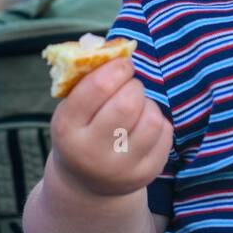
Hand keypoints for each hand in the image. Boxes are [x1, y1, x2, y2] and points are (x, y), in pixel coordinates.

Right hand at [49, 55, 174, 200]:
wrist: (85, 183)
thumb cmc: (81, 130)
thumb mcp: (72, 109)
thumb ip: (89, 80)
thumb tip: (118, 50)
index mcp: (66, 130)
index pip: (97, 88)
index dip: (116, 69)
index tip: (123, 65)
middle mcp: (91, 154)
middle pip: (127, 104)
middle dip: (133, 86)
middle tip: (130, 86)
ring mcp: (120, 168)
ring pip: (151, 119)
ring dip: (148, 104)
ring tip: (137, 108)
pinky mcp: (146, 174)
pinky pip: (165, 133)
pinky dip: (158, 122)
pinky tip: (144, 126)